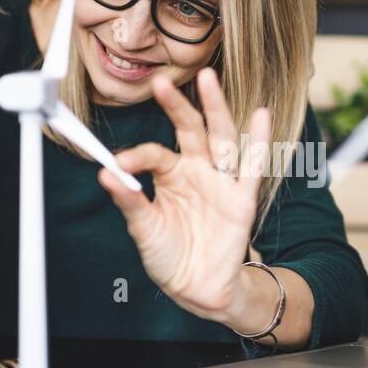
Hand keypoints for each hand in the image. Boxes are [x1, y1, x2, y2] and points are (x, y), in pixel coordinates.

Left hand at [98, 68, 271, 322]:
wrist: (197, 288)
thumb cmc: (170, 255)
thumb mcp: (144, 229)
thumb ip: (129, 201)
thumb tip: (105, 174)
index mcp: (171, 175)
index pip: (155, 154)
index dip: (138, 156)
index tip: (120, 164)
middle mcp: (197, 171)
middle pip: (190, 130)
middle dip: (178, 106)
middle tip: (162, 82)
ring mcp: (221, 182)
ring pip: (221, 138)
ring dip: (215, 108)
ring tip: (208, 80)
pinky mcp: (241, 200)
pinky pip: (252, 168)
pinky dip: (259, 141)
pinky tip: (261, 116)